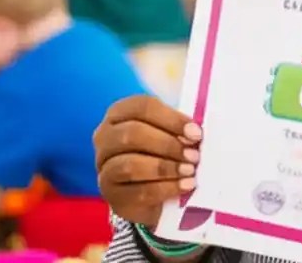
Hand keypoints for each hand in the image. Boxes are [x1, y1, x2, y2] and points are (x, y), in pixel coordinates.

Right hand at [94, 95, 201, 228]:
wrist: (148, 193)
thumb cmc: (160, 153)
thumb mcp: (168, 134)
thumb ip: (179, 128)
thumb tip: (197, 132)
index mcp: (119, 113)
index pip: (142, 107)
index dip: (172, 119)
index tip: (196, 133)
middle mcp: (105, 138)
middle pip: (133, 134)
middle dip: (168, 144)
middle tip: (195, 155)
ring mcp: (104, 167)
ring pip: (130, 164)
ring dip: (165, 167)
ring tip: (190, 171)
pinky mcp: (112, 195)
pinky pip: (138, 191)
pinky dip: (166, 188)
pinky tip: (185, 186)